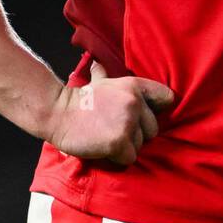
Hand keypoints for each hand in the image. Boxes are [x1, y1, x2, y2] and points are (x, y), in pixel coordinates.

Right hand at [45, 61, 174, 166]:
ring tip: (106, 138)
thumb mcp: (98, 82)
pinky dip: (117, 158)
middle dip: (136, 134)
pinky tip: (103, 148)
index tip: (143, 117)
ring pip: (140, 145)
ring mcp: (127, 122)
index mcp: (134, 86)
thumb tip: (98, 64)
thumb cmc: (78, 101)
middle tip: (114, 131)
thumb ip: (107, 77)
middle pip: (153, 129)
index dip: (157, 110)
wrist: (56, 112)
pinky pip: (129, 158)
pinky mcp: (119, 142)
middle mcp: (135, 102)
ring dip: (125, 147)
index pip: (166, 97)